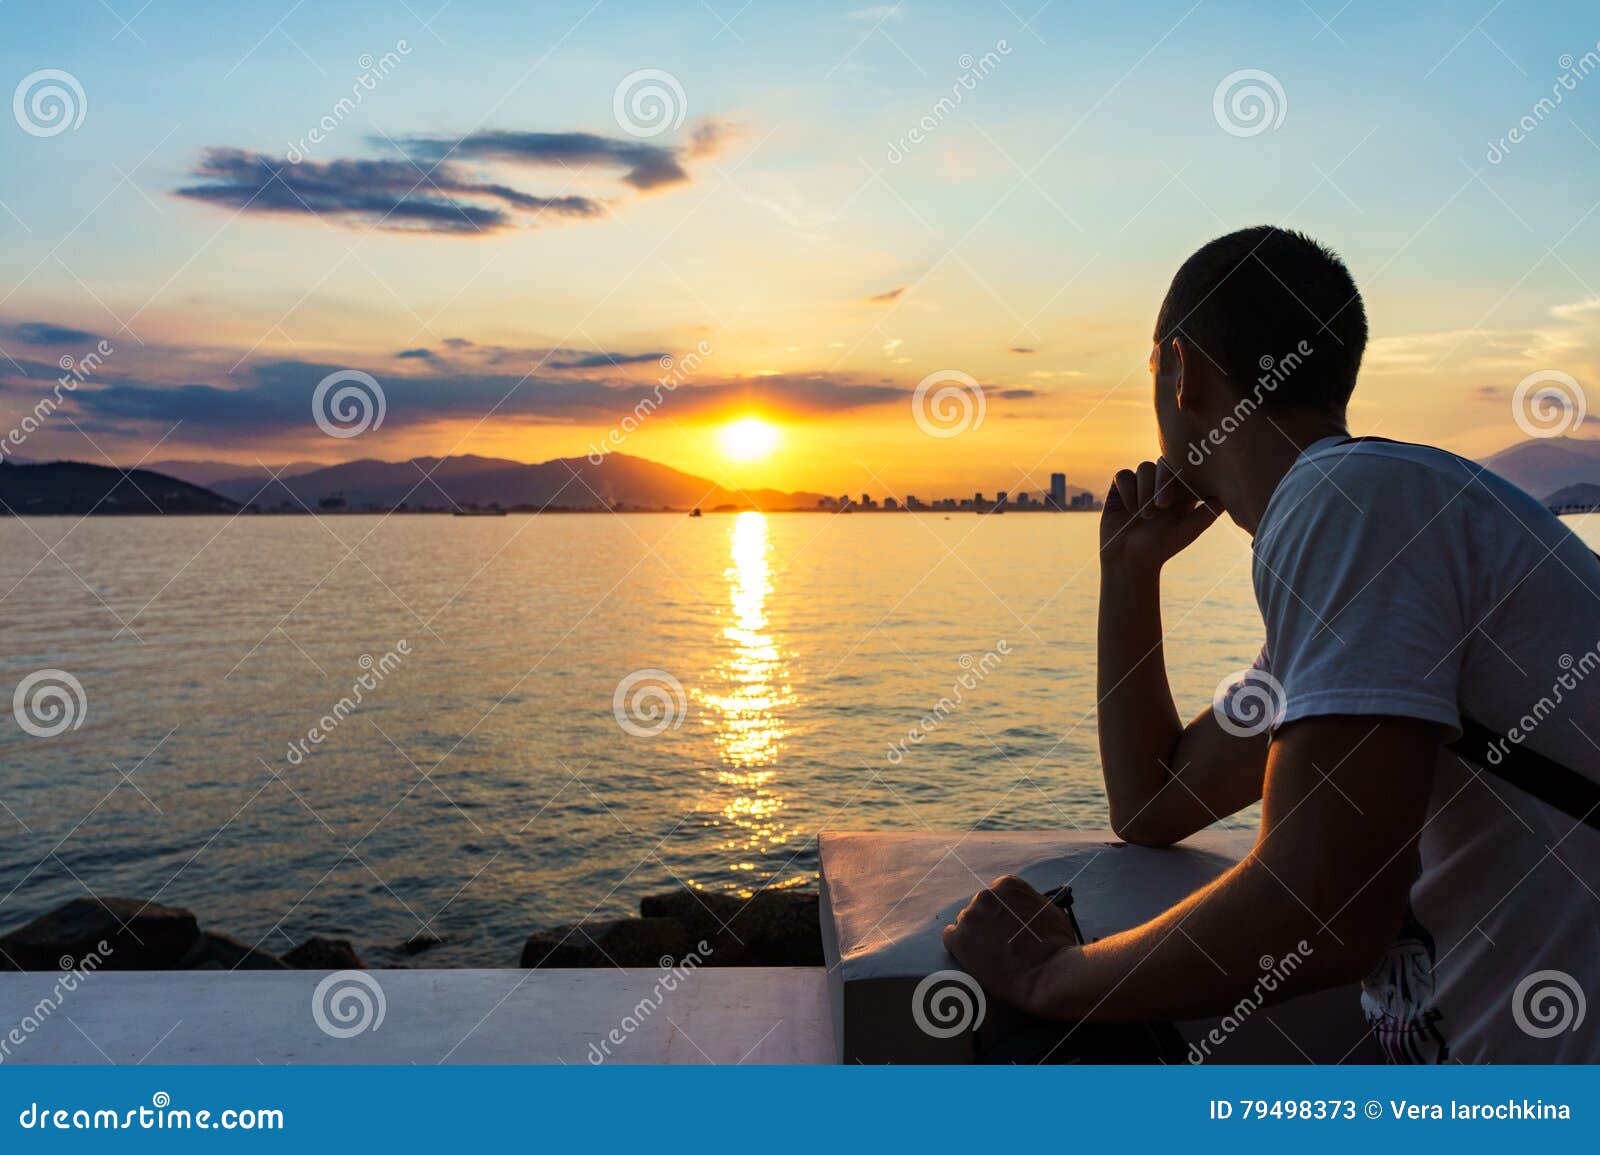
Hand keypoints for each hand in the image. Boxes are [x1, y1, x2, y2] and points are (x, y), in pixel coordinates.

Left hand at [941, 876, 1079, 1016]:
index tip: (1007, 927)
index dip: (1003, 914)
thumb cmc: (1057, 946)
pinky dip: (958, 946)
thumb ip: (1031, 903)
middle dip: (988, 924)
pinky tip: (969, 956)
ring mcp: (970, 916)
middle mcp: (986, 895)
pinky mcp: (959, 939)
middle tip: (1000, 944)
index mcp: (1007, 885)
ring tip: (990, 955)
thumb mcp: (1050, 911)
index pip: (997, 895)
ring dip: (975, 936)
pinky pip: (950, 937)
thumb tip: (1027, 906)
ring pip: (967, 923)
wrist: (1048, 974)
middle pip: (980, 908)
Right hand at [1099, 458, 1219, 571]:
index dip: (1184, 471)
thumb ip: (1208, 511)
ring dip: (1144, 492)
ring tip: (1145, 516)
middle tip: (1162, 506)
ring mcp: (1139, 483)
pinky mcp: (1120, 486)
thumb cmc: (1161, 547)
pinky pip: (1123, 476)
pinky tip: (1130, 511)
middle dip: (1162, 483)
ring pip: (1143, 468)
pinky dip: (1128, 492)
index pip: (1183, 467)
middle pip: (1163, 463)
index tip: (1184, 489)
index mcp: (1179, 489)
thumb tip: (1230, 494)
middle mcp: (1159, 483)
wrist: (1129, 559)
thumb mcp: (1189, 530)